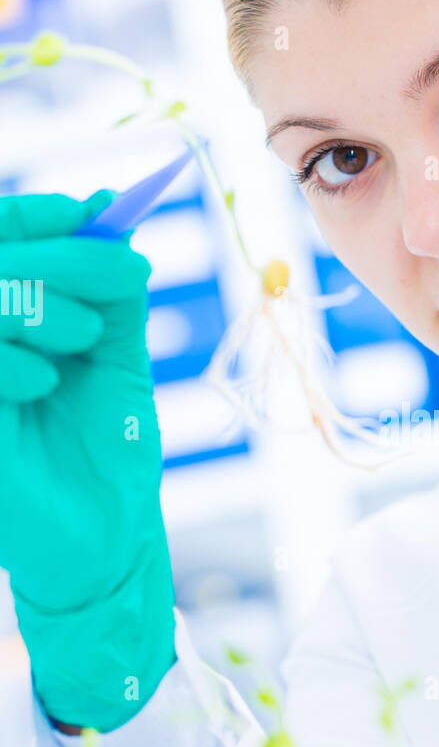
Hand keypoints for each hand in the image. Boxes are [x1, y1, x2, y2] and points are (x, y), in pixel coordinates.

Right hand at [0, 190, 175, 728]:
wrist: (108, 536)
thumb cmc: (110, 452)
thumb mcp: (118, 355)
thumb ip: (111, 287)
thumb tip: (110, 209)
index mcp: (13, 321)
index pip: (3, 239)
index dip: (36, 216)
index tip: (90, 213)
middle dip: (60, 258)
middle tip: (119, 277)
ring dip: (38, 301)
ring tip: (84, 339)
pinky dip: (9, 357)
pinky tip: (43, 384)